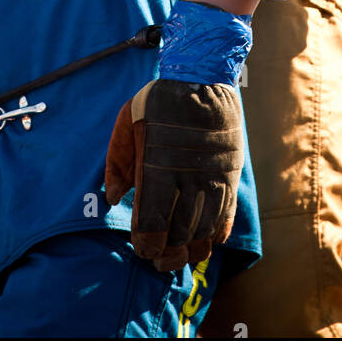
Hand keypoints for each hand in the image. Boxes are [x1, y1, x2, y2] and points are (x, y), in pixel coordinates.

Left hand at [104, 79, 243, 271]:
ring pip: (205, 232)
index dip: (147, 245)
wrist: (202, 78)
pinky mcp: (230, 177)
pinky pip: (226, 218)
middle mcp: (187, 179)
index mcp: (158, 168)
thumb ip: (116, 163)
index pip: (153, 225)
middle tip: (159, 262)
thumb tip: (111, 199)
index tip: (142, 249)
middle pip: (180, 236)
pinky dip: (216, 236)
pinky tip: (206, 242)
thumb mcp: (126, 122)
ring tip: (181, 257)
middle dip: (168, 256)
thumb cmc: (158, 100)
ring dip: (192, 250)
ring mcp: (212, 180)